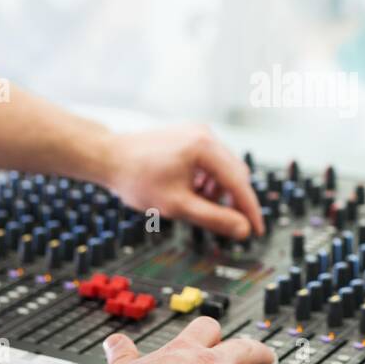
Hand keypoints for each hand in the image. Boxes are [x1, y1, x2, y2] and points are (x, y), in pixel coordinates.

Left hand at [102, 124, 264, 239]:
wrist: (108, 157)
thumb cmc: (137, 178)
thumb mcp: (178, 206)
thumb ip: (214, 219)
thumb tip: (242, 230)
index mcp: (205, 147)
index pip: (239, 183)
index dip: (250, 210)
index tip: (256, 230)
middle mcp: (206, 134)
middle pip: (235, 174)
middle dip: (232, 200)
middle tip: (227, 224)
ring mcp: (198, 133)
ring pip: (223, 169)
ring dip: (218, 191)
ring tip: (196, 205)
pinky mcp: (190, 136)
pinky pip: (210, 162)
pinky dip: (207, 180)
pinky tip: (190, 191)